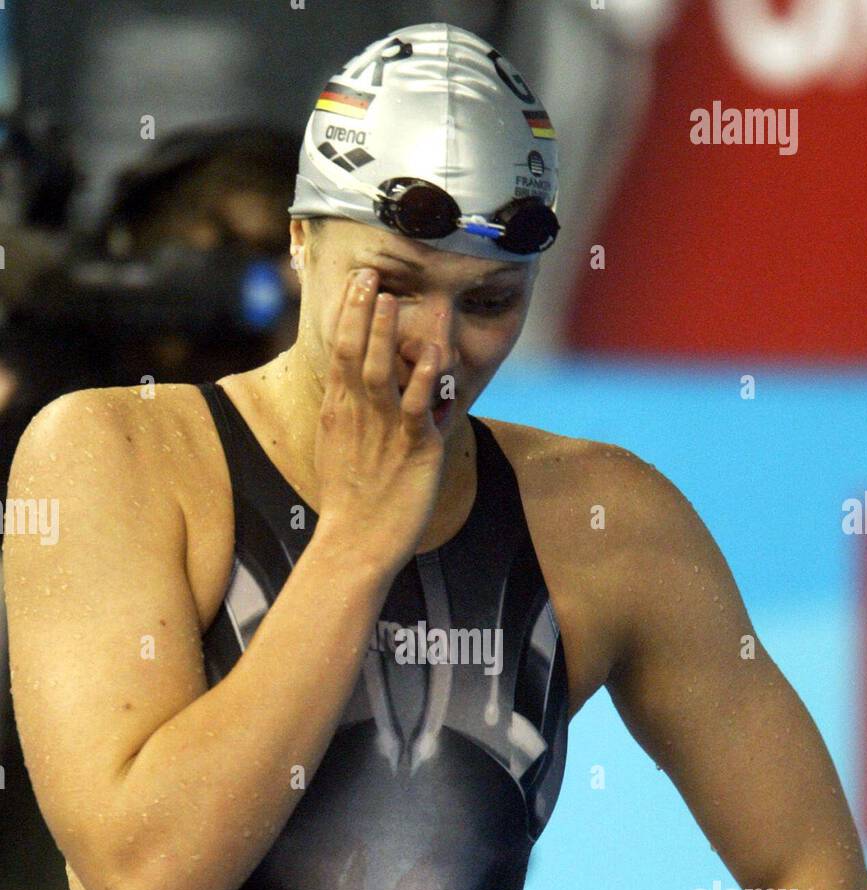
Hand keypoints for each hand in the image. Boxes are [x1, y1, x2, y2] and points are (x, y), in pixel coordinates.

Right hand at [315, 267, 446, 571]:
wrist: (355, 544)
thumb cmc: (351, 504)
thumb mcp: (340, 450)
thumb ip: (349, 415)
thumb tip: (355, 391)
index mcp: (339, 413)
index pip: (340, 352)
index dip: (349, 315)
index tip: (359, 284)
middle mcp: (357, 416)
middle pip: (355, 351)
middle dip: (362, 311)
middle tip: (372, 275)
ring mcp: (384, 431)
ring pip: (381, 370)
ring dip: (386, 332)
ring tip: (391, 299)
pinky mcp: (413, 449)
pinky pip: (419, 407)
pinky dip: (426, 379)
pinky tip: (433, 354)